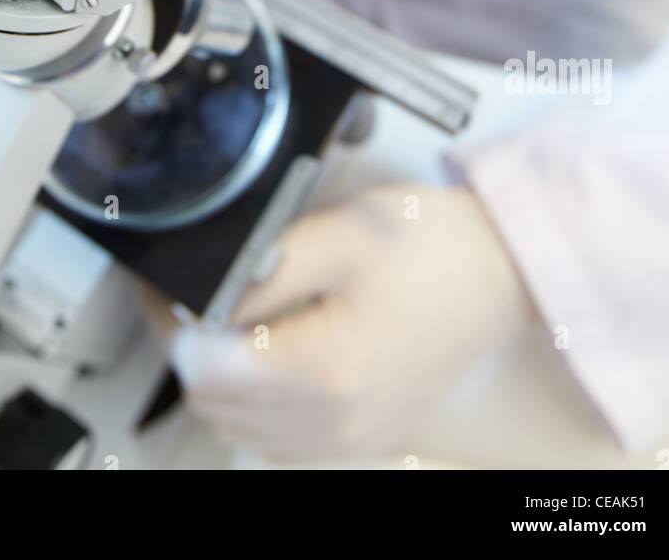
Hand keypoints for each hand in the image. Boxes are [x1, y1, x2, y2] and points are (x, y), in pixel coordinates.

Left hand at [148, 183, 536, 461]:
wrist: (498, 272)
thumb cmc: (432, 247)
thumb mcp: (338, 231)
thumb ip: (259, 265)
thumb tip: (200, 296)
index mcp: (326, 367)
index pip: (202, 364)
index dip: (172, 319)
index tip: (170, 286)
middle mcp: (333, 418)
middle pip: (211, 400)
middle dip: (187, 343)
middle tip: (192, 293)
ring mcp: (345, 437)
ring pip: (235, 423)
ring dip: (217, 373)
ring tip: (230, 316)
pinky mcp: (356, 438)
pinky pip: (273, 436)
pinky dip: (252, 399)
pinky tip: (267, 351)